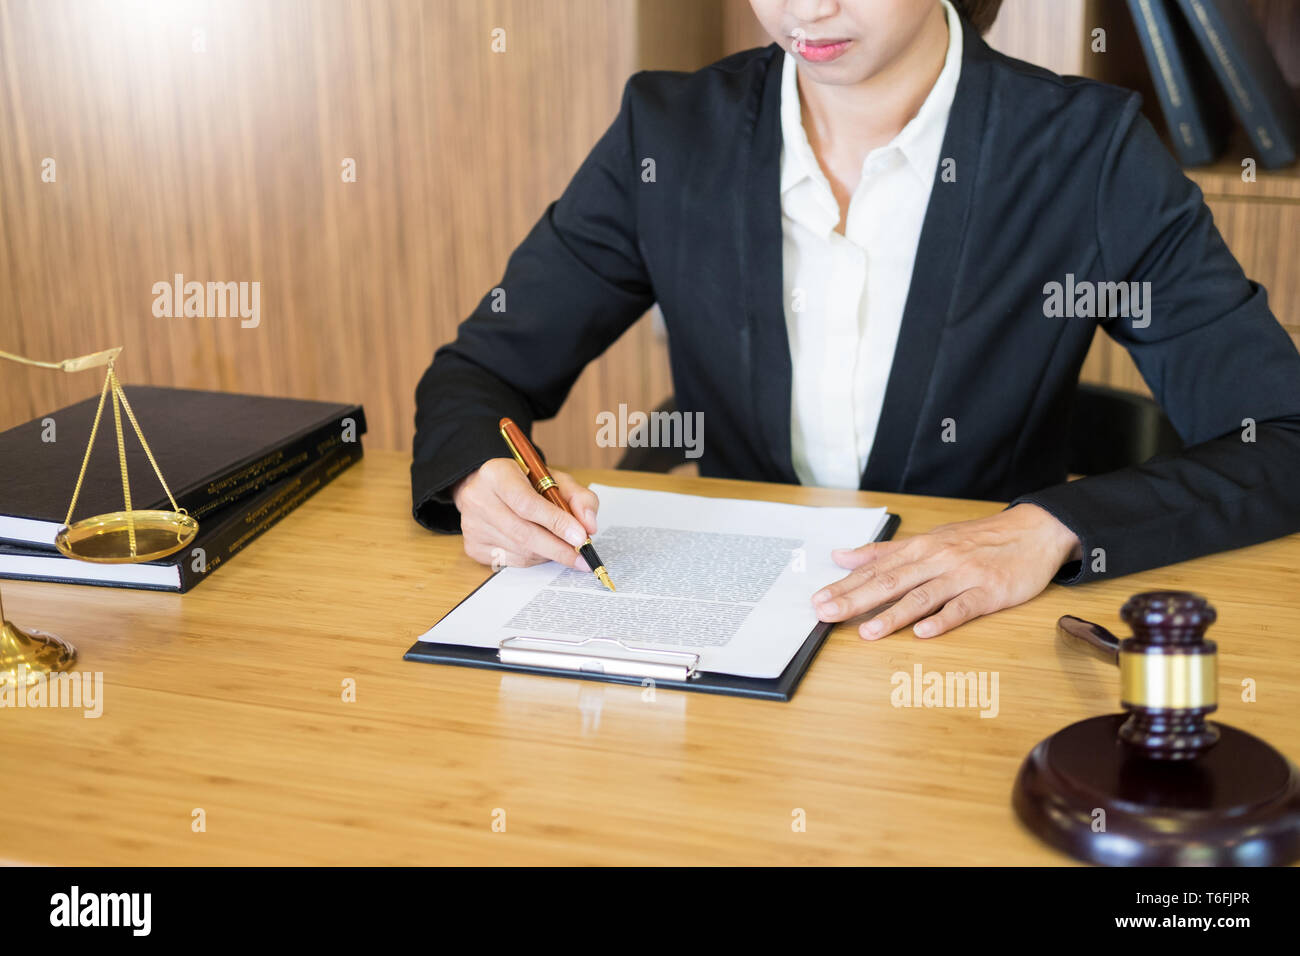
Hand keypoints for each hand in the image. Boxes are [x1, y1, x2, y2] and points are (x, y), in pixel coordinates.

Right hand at [452, 458, 597, 570]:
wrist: (486, 488)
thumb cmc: (523, 483)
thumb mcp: (554, 479)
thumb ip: (578, 497)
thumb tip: (589, 526)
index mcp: (496, 475)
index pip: (527, 503)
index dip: (556, 523)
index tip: (581, 537)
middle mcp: (478, 499)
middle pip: (523, 533)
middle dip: (559, 548)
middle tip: (583, 558)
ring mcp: (472, 526)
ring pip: (521, 551)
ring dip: (548, 554)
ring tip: (563, 548)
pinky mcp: (473, 546)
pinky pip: (513, 561)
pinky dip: (534, 559)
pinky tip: (541, 548)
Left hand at [811, 503, 1080, 638]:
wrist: (1033, 532)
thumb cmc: (976, 539)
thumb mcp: (929, 539)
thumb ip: (884, 552)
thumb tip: (841, 556)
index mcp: (920, 548)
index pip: (875, 569)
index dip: (845, 586)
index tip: (818, 600)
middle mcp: (937, 560)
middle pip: (890, 582)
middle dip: (855, 599)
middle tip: (826, 614)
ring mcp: (963, 576)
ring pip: (922, 596)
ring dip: (893, 615)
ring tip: (867, 632)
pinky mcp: (988, 592)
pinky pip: (963, 608)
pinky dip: (943, 620)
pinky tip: (923, 633)